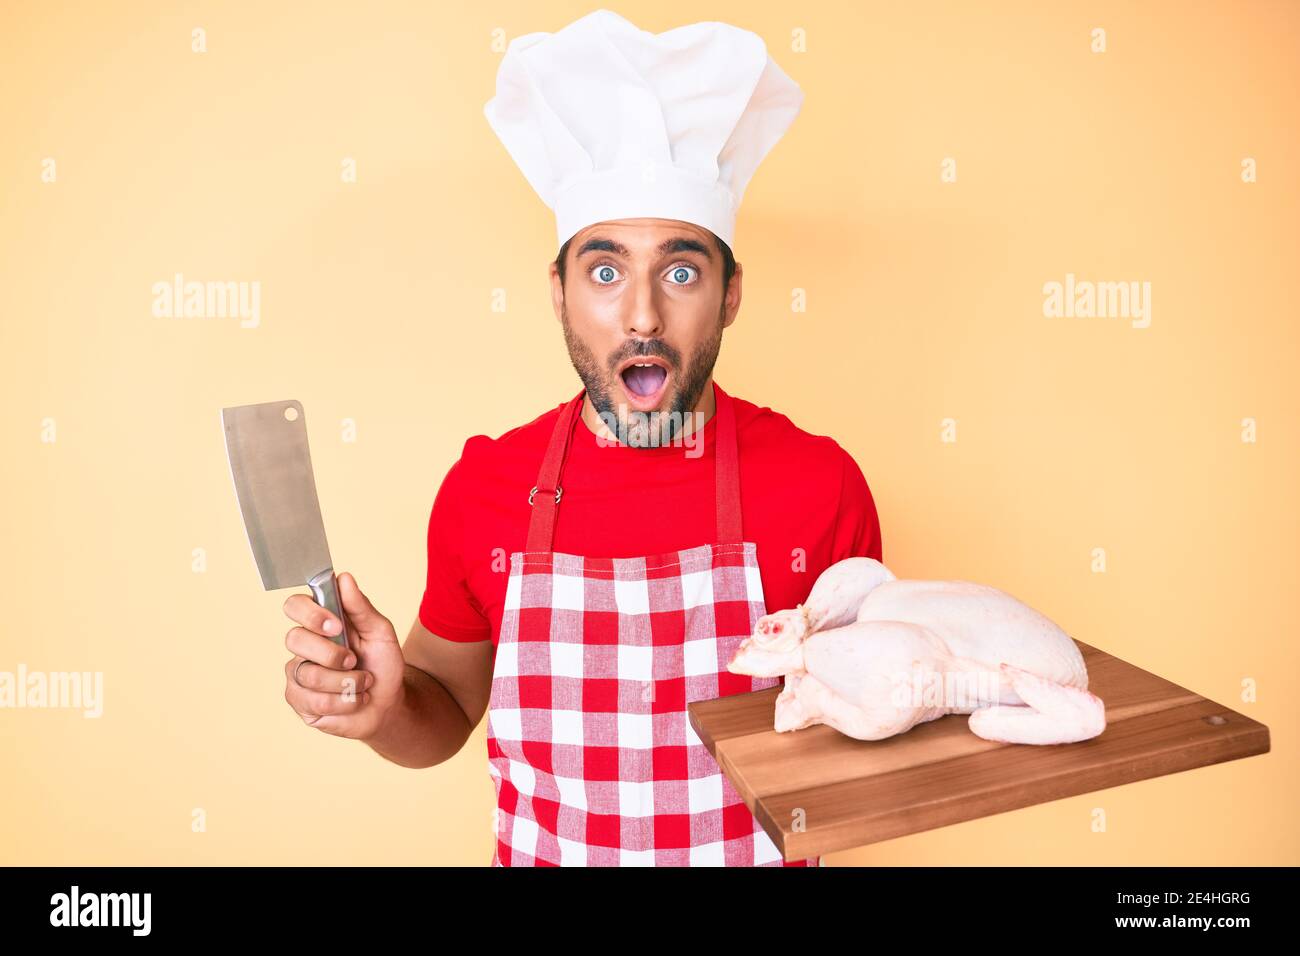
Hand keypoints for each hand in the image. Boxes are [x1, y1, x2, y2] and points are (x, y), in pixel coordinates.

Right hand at [283, 572, 405, 739]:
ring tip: (362, 683)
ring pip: (309, 674)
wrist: (388, 703)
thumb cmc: (382, 664)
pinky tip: (352, 700)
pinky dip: (344, 702)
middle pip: (294, 639)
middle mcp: (303, 646)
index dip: (310, 614)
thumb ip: (361, 607)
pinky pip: (314, 701)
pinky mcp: (299, 701)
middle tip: (354, 661)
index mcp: (320, 622)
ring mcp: (297, 674)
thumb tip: (344, 578)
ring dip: (347, 682)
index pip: (295, 606)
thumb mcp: (380, 632)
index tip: (336, 626)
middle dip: (332, 654)